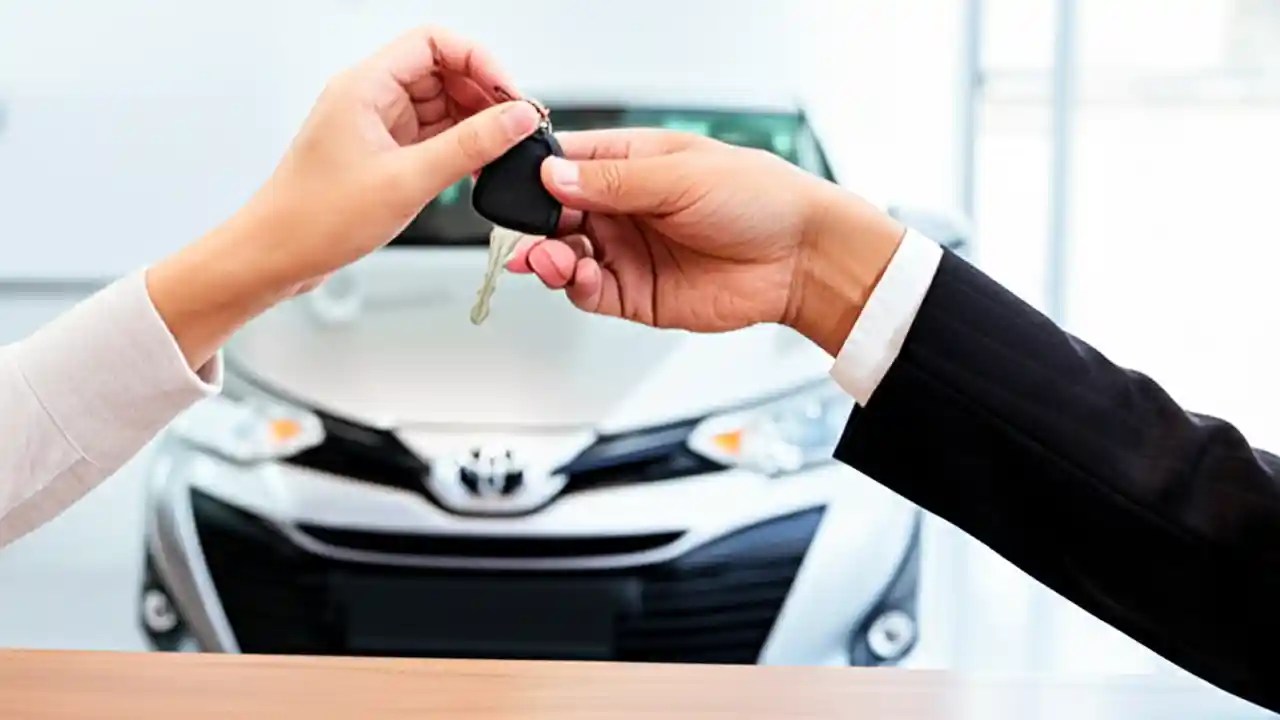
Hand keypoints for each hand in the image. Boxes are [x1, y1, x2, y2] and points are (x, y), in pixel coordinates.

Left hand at [148, 26, 540, 365]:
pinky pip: (430, 137)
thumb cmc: (316, 218)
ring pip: (440, 106)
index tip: (509, 96)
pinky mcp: (381, 155)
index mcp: (365, 86)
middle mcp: (370, 98)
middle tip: (515, 128)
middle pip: (442, 72)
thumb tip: (516, 119)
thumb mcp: (408, 180)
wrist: (275, 257)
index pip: (434, 43)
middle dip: (483, 96)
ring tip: (499, 154)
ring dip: (473, 126)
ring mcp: (376, 127)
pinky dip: (457, 149)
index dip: (479, 62)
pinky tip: (476, 170)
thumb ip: (470, 146)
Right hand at [506, 130, 906, 355]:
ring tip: (547, 257)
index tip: (519, 184)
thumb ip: (614, 181)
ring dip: (548, 256)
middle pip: (558, 213)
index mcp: (633, 164)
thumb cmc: (760, 199)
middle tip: (527, 230)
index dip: (539, 173)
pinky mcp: (638, 294)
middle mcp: (626, 208)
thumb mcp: (680, 175)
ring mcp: (629, 252)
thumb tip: (555, 175)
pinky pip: (590, 292)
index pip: (569, 163)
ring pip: (567, 255)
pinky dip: (573, 285)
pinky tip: (573, 276)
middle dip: (536, 222)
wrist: (801, 258)